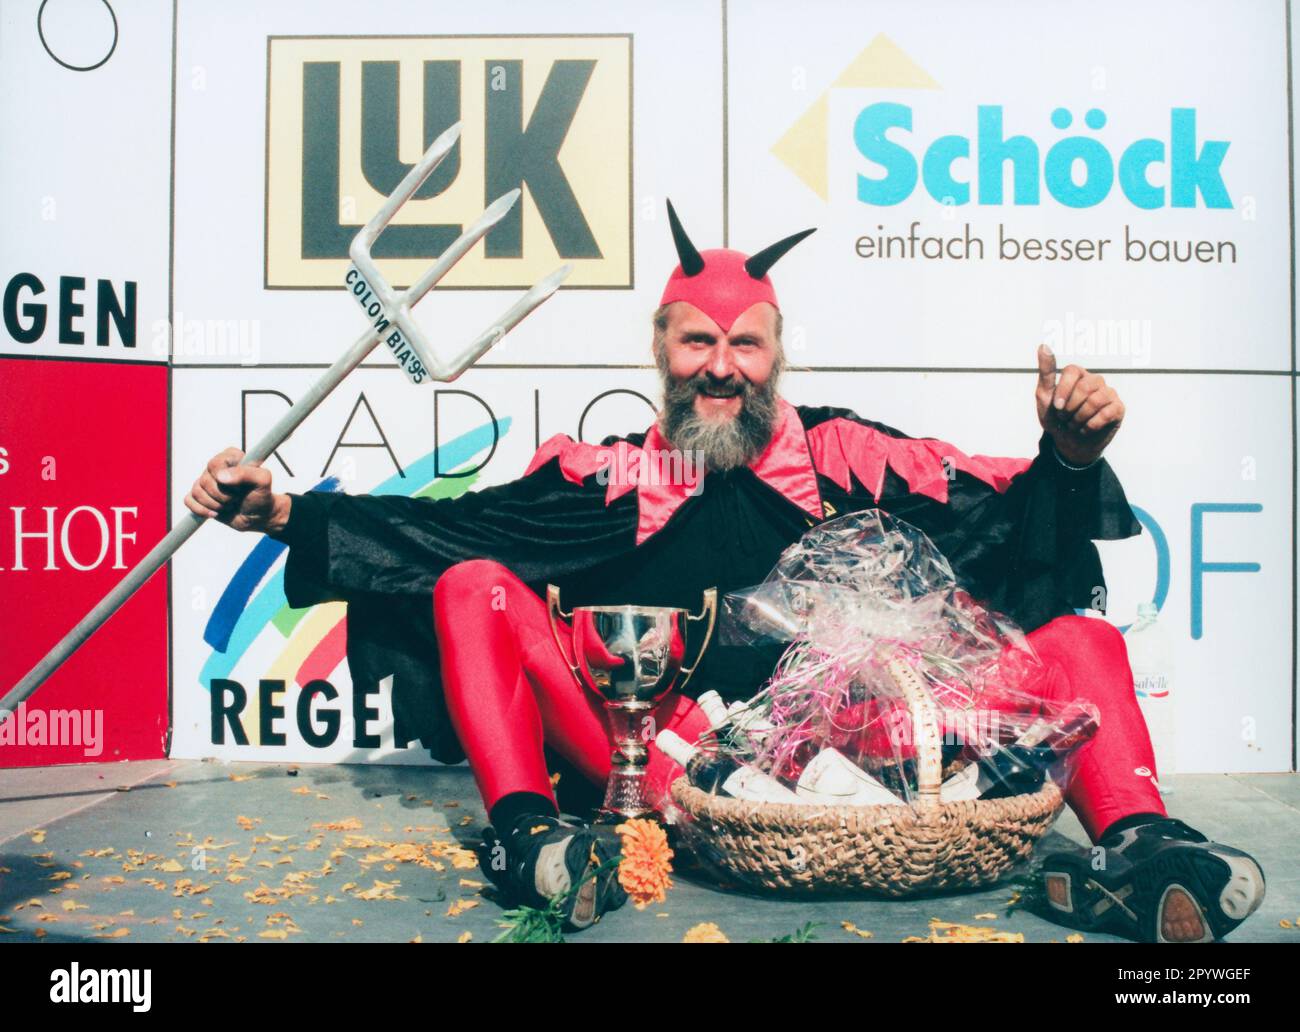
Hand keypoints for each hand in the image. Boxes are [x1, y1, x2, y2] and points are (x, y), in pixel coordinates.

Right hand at [184, 447, 289, 533]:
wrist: (259, 516)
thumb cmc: (262, 496)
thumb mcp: (262, 482)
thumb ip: (246, 474)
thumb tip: (221, 476)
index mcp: (231, 456)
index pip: (215, 464)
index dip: (225, 480)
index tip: (239, 488)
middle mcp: (216, 466)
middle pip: (204, 480)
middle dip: (222, 496)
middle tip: (236, 499)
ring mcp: (206, 480)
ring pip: (196, 491)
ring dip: (215, 504)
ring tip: (230, 505)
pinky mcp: (200, 495)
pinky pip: (188, 500)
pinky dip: (201, 510)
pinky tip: (215, 513)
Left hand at [1035, 345, 1123, 465]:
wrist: (1068, 444)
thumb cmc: (1056, 418)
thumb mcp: (1044, 396)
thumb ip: (1046, 372)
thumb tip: (1044, 345)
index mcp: (1078, 375)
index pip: (1073, 371)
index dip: (1063, 390)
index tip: (1056, 407)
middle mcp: (1095, 380)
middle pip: (1085, 386)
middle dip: (1070, 407)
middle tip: (1065, 418)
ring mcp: (1109, 393)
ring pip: (1096, 400)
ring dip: (1079, 418)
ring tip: (1074, 425)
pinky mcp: (1118, 408)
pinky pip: (1106, 413)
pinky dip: (1090, 426)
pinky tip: (1086, 429)